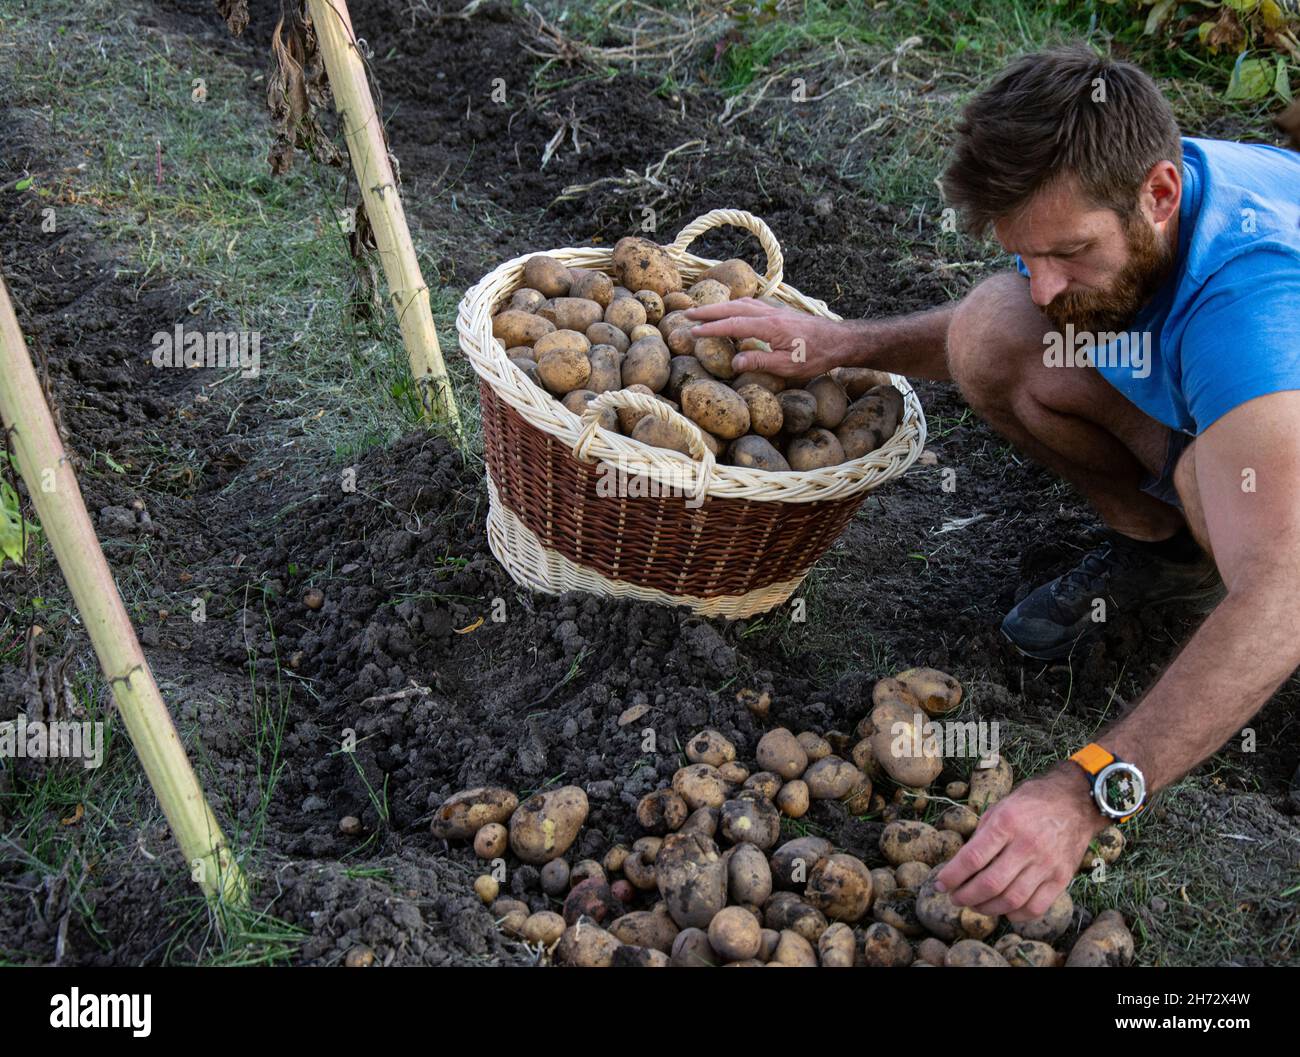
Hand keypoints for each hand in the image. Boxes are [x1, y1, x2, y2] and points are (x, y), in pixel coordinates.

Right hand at [683, 298, 849, 377]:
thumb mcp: (788, 366)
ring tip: (704, 311)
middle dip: (708, 311)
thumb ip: (760, 362)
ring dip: (721, 306)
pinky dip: (736, 306)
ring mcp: (775, 310)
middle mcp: (769, 314)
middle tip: (687, 313)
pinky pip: (752, 304)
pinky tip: (733, 312)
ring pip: (742, 303)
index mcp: (769, 327)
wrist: (840, 340)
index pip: (732, 325)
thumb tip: (734, 362)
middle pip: (732, 308)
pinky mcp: (780, 312)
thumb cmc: (816, 356)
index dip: (711, 328)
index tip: (693, 330)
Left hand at [933, 764, 1108, 920]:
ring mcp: (1047, 864)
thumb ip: (981, 836)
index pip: (973, 858)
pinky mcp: (1061, 879)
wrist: (1074, 802)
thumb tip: (960, 866)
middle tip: (954, 897)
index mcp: (1007, 823)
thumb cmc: (1030, 804)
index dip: (953, 875)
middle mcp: (1027, 845)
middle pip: (990, 884)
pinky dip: (1015, 915)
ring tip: (974, 905)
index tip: (940, 884)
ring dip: (986, 908)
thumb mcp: (999, 808)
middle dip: (965, 896)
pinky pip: (1036, 908)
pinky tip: (1003, 909)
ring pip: (1011, 900)